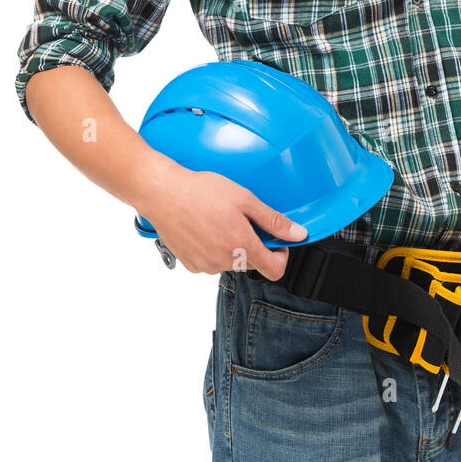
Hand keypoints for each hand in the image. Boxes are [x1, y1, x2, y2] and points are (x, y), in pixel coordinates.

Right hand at [137, 165, 306, 277]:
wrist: (162, 193)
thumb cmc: (201, 191)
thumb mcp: (244, 199)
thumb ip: (273, 220)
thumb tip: (298, 234)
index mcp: (241, 246)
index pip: (275, 270)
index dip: (281, 256)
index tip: (277, 241)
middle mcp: (223, 262)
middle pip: (251, 262)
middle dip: (253, 244)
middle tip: (242, 218)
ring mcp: (205, 265)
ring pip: (230, 261)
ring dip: (231, 246)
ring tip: (218, 219)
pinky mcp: (190, 265)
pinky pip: (211, 261)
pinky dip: (213, 248)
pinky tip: (204, 227)